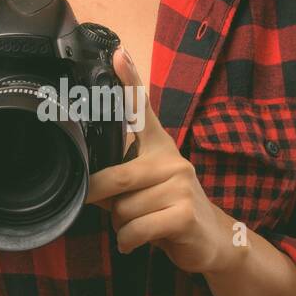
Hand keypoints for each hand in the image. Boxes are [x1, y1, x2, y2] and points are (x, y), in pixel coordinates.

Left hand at [85, 46, 231, 274]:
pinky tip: (136, 241)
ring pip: (123, 209)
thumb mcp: (143, 186)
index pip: (142, 110)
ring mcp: (181, 185)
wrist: (211, 241)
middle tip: (101, 207)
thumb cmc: (166, 210)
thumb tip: (84, 177)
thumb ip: (118, 175)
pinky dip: (128, 240)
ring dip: (120, 225)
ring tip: (136, 225)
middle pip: (116, 177)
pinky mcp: (185, 214)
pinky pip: (137, 228)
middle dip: (99, 198)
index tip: (118, 53)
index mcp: (158, 147)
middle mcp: (172, 159)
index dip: (129, 81)